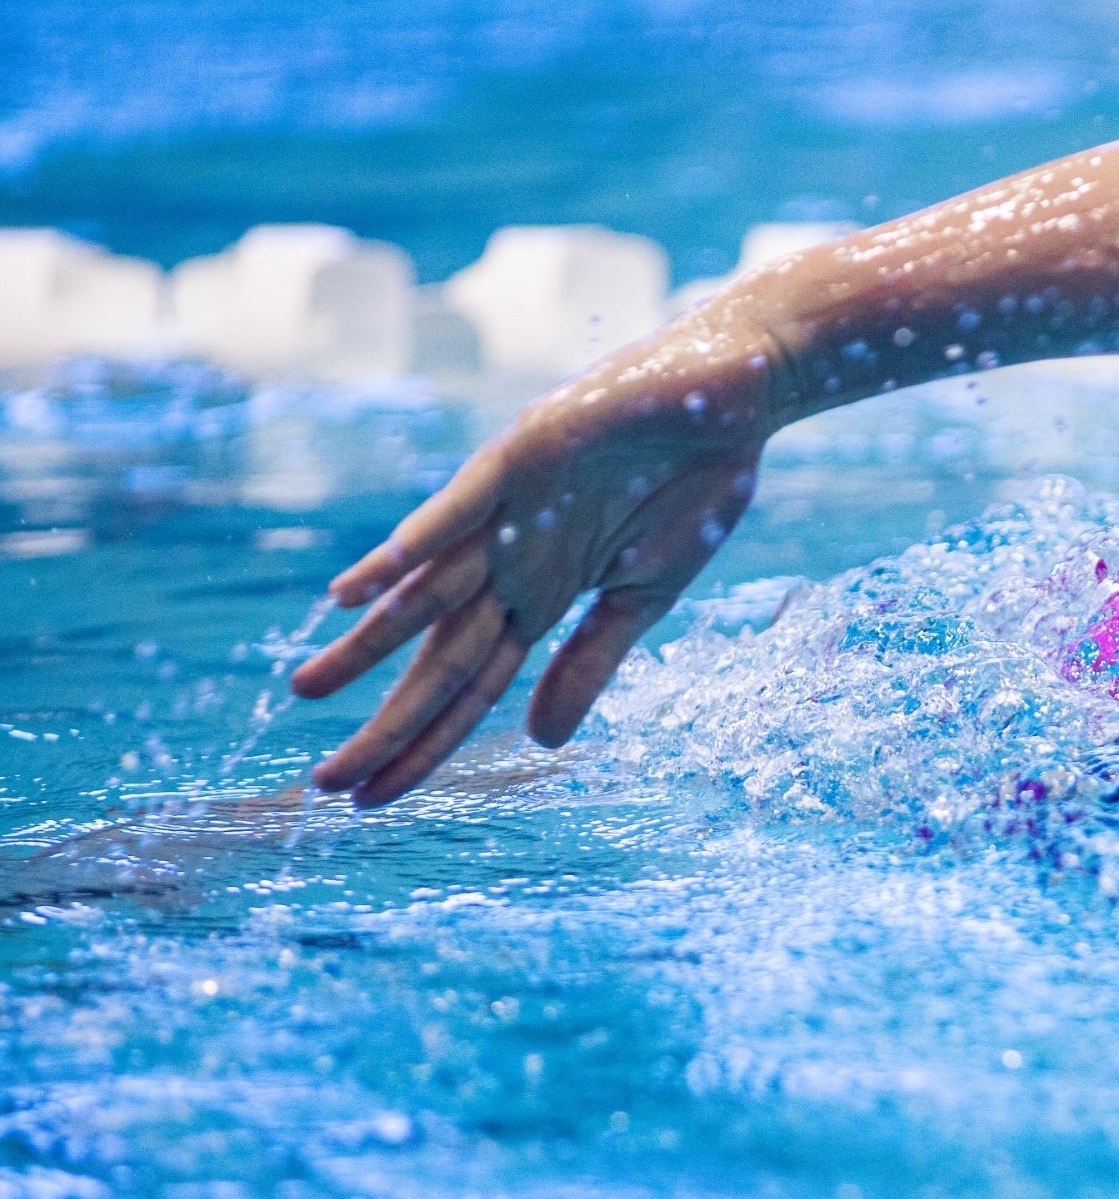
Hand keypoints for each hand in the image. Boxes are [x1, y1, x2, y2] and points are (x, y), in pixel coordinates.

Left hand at [291, 323, 775, 804]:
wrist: (732, 397)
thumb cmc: (694, 488)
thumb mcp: (644, 597)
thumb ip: (587, 662)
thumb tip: (538, 743)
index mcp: (543, 597)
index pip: (471, 688)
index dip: (422, 745)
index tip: (372, 801)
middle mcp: (511, 561)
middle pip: (437, 657)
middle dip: (384, 721)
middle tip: (324, 784)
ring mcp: (509, 511)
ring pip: (427, 593)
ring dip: (368, 642)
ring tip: (307, 689)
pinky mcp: (522, 456)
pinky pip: (457, 511)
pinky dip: (407, 550)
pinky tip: (354, 591)